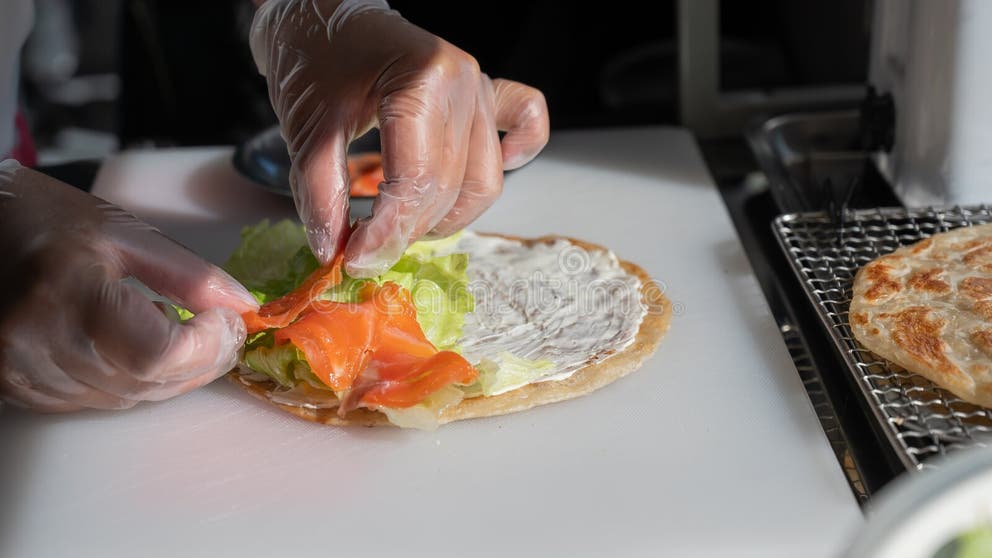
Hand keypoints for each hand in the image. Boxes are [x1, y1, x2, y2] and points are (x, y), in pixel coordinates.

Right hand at [0, 161, 258, 411]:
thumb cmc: (42, 217)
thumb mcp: (124, 231)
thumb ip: (188, 274)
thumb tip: (242, 308)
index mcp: (67, 292)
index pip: (158, 354)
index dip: (207, 347)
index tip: (228, 322)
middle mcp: (37, 342)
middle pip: (146, 384)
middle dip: (198, 363)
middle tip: (218, 332)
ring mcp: (19, 371)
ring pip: (124, 400)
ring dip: (165, 376)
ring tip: (169, 330)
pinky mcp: (12, 387)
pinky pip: (91, 402)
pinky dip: (127, 381)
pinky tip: (129, 345)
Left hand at [250, 0, 549, 276]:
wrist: (322, 15)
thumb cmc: (313, 57)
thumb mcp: (303, 125)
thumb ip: (320, 191)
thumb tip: (335, 250)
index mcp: (421, 80)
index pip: (417, 179)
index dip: (387, 231)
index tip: (355, 260)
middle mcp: (463, 82)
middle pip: (449, 188)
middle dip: (407, 231)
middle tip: (363, 249)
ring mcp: (479, 87)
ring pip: (483, 181)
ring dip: (446, 216)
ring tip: (400, 224)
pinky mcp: (485, 92)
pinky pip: (525, 123)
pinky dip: (518, 153)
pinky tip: (495, 169)